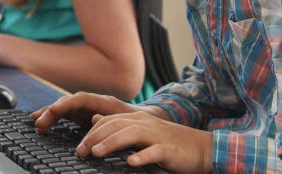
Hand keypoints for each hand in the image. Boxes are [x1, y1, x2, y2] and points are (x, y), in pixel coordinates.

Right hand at [31, 92, 134, 130]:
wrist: (142, 121)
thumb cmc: (135, 122)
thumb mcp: (127, 121)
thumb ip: (112, 118)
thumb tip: (95, 119)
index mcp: (102, 101)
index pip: (80, 98)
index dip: (66, 103)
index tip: (54, 110)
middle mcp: (90, 102)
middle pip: (68, 103)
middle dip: (52, 111)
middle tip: (39, 123)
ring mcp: (85, 109)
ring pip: (63, 108)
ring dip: (49, 115)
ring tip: (37, 124)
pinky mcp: (81, 116)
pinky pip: (64, 115)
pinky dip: (52, 119)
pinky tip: (42, 125)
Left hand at [74, 111, 212, 173]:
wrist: (202, 147)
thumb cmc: (169, 142)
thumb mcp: (142, 131)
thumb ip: (119, 125)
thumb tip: (94, 119)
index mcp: (137, 119)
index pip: (108, 120)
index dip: (91, 131)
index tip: (79, 146)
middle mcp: (145, 123)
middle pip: (115, 125)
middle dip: (95, 137)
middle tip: (81, 151)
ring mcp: (157, 135)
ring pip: (130, 134)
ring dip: (111, 143)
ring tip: (96, 153)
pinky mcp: (168, 149)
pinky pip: (153, 152)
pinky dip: (142, 156)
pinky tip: (131, 162)